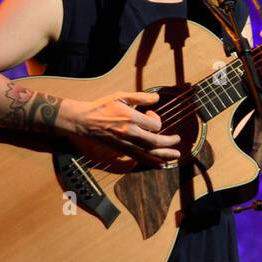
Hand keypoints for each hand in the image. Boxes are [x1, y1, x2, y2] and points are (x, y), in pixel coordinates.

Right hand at [67, 90, 182, 163]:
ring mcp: (125, 143)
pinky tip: (160, 164)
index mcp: (130, 118)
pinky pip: (139, 158)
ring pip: (149, 153)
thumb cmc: (102, 107)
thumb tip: (157, 98)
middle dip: (169, 142)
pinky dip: (151, 162)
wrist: (83, 121)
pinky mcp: (121, 150)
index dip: (157, 120)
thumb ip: (140, 97)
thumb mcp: (120, 96)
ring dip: (164, 155)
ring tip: (176, 156)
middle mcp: (129, 133)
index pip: (154, 124)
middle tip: (177, 140)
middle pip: (155, 141)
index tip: (151, 114)